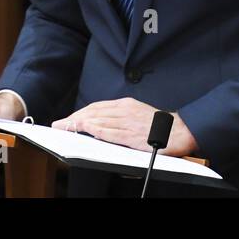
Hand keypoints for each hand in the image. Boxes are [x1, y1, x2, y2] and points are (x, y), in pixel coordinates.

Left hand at [53, 98, 197, 157]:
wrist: (179, 130)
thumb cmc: (159, 125)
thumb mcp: (138, 113)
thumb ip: (121, 116)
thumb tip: (103, 124)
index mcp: (126, 104)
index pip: (97, 107)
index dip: (80, 112)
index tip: (68, 118)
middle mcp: (124, 110)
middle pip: (92, 112)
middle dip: (73, 117)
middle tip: (59, 123)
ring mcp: (126, 122)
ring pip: (97, 120)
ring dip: (78, 123)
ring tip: (64, 127)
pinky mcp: (130, 135)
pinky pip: (108, 131)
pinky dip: (93, 129)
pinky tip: (83, 129)